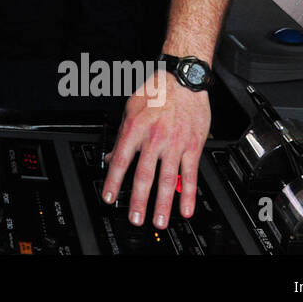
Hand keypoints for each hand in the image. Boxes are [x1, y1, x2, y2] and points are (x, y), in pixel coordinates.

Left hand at [101, 72, 209, 228]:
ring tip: (159, 221)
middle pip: (144, 175)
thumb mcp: (130, 110)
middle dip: (139, 200)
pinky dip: (188, 194)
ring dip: (163, 204)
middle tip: (136, 218)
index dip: (114, 182)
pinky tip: (186, 209)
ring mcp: (175, 144)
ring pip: (167, 179)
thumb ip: (120, 137)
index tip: (109, 198)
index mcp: (135, 129)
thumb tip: (109, 157)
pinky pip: (190, 174)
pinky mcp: (193, 147)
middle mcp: (154, 138)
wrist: (183, 80)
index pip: (121, 160)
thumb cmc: (157, 92)